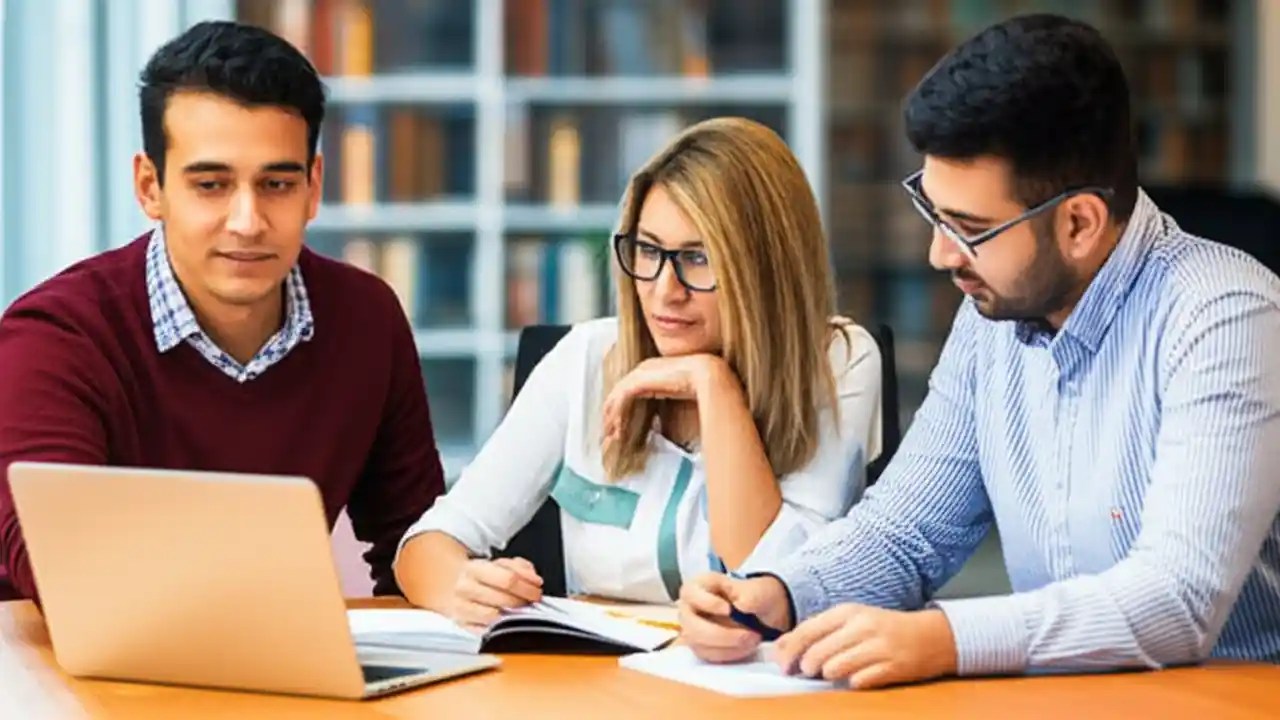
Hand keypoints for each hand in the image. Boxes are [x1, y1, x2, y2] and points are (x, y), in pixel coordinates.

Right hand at [448, 557, 543, 631]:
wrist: (452, 586)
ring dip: (514, 616)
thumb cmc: (480, 576)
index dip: (527, 586)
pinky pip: (487, 631)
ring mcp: (461, 609)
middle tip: (532, 601)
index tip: (537, 589)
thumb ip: (519, 567)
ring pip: (495, 618)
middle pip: (504, 599)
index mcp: (474, 569)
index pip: (507, 579)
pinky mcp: (462, 625)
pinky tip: (508, 621)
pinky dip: (501, 627)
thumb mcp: (499, 563)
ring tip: (521, 610)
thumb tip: (533, 579)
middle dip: (524, 601)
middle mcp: (465, 588)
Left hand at [602, 355, 730, 443]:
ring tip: (613, 434)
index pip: (628, 389)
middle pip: (619, 392)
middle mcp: (642, 369)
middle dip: (612, 414)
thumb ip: (662, 399)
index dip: (621, 408)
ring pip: (617, 396)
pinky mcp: (639, 380)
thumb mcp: (675, 393)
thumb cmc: (697, 385)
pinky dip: (618, 414)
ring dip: (613, 417)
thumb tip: (657, 418)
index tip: (619, 425)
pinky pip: (622, 398)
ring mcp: (640, 373)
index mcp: (650, 370)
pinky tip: (619, 427)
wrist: (707, 375)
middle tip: (609, 433)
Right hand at [677, 573, 792, 662]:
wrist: (760, 613)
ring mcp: (691, 629)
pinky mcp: (700, 646)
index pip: (691, 594)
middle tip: (749, 634)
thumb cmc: (752, 596)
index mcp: (697, 586)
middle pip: (692, 626)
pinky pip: (709, 655)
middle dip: (722, 634)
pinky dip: (730, 654)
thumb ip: (750, 595)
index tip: (729, 610)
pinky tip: (747, 647)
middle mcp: (688, 608)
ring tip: (753, 640)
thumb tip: (742, 605)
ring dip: (729, 646)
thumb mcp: (756, 590)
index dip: (708, 603)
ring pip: (699, 645)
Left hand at [773, 604, 957, 689]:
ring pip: (834, 668)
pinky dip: (852, 683)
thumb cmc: (883, 629)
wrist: (931, 636)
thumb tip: (781, 648)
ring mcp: (878, 647)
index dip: (790, 651)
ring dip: (828, 676)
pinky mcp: (892, 667)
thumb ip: (818, 631)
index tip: (783, 665)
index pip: (807, 631)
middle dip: (807, 667)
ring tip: (832, 673)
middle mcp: (862, 627)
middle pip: (818, 653)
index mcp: (848, 612)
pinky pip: (858, 681)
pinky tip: (856, 678)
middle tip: (809, 671)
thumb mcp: (851, 620)